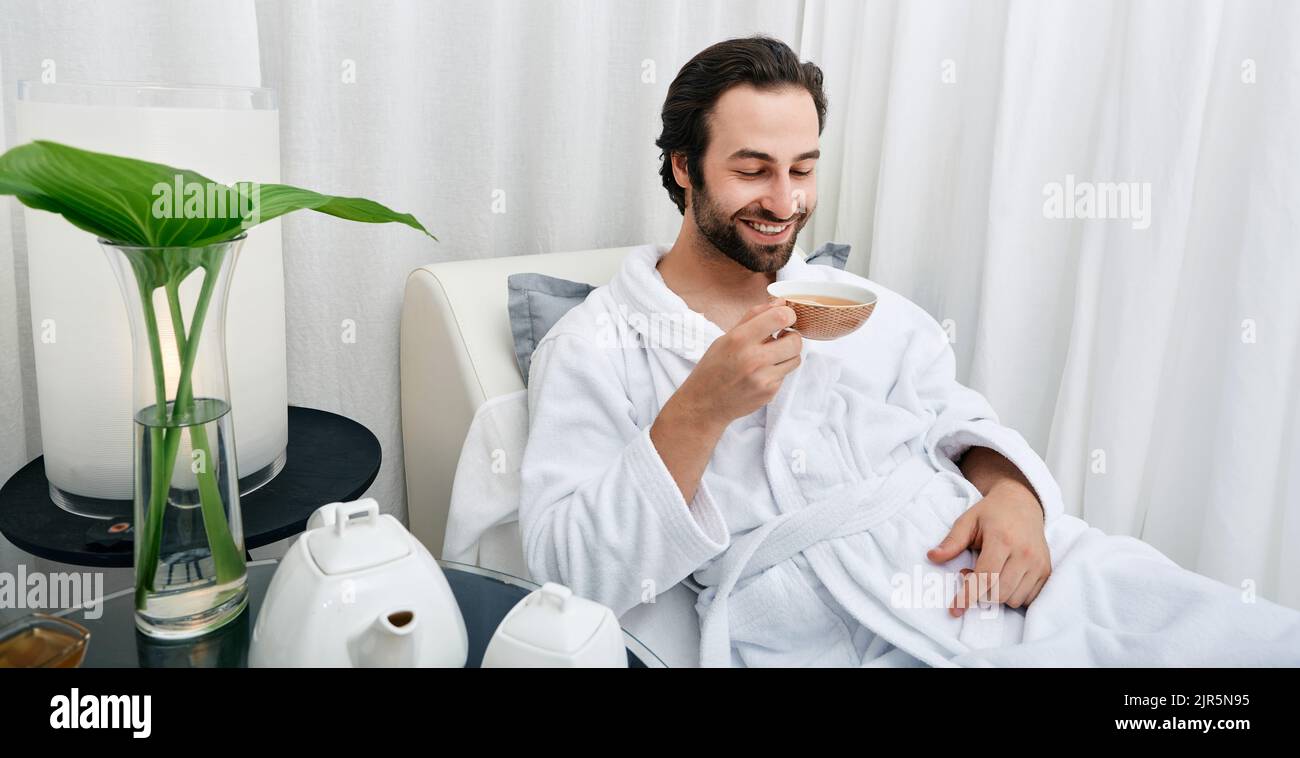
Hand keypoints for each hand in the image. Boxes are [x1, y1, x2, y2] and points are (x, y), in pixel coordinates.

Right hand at [672, 300, 801, 428]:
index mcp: (739, 339)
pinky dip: (777, 371)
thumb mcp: (726, 337)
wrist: (704, 404)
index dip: (788, 314)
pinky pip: (785, 375)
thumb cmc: (713, 368)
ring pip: (795, 359)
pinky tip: (761, 373)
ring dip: (787, 354)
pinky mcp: (769, 393)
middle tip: (781, 338)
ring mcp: (763, 378)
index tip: (785, 317)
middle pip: (795, 341)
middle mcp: (753, 359)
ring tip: (770, 356)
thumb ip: (753, 318)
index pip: (780, 318)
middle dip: (791, 337)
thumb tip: (780, 303)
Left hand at [926, 479, 1050, 616]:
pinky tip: (1005, 578)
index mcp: (1003, 539)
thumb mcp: (967, 521)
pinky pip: (1028, 599)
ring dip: (996, 595)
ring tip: (990, 574)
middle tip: (970, 574)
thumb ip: (952, 541)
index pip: (985, 577)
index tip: (955, 608)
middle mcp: (1024, 553)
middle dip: (980, 593)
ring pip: (1013, 600)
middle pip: (999, 593)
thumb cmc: (991, 513)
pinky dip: (1013, 595)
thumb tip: (932, 557)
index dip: (968, 594)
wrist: (1023, 503)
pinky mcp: (1046, 571)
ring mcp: (1038, 563)